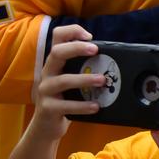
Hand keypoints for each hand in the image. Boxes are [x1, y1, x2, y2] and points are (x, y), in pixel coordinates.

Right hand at [31, 25, 105, 141]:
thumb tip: (113, 63)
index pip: (57, 37)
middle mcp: (47, 73)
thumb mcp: (72, 82)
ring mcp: (46, 90)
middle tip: (95, 50)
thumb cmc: (65, 100)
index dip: (71, 31)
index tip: (89, 35)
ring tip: (102, 80)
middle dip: (76, 48)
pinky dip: (82, 106)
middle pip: (56, 53)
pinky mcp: (48, 108)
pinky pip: (65, 105)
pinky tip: (95, 106)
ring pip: (63, 80)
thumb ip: (84, 70)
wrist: (46, 126)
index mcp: (55, 63)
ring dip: (84, 79)